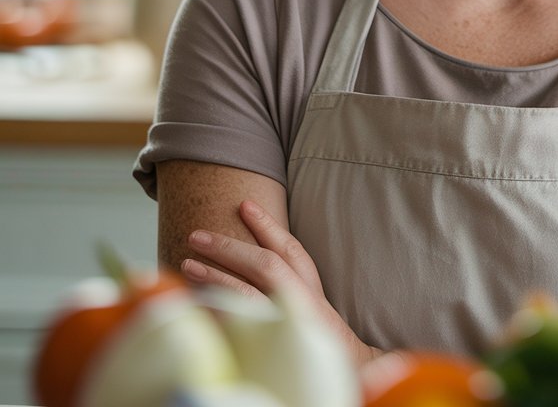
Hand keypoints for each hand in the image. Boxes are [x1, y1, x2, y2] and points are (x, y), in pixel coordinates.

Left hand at [182, 199, 379, 364]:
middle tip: (198, 235)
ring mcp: (285, 326)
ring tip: (188, 263)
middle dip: (230, 247)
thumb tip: (254, 252)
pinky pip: (237, 329)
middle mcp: (302, 303)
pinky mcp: (269, 351)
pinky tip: (195, 304)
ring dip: (215, 277)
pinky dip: (216, 313)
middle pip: (266, 266)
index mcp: (311, 290)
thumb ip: (288, 282)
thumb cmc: (319, 340)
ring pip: (248, 295)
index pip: (290, 250)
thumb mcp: (310, 304)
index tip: (244, 205)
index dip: (268, 225)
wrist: (348, 374)